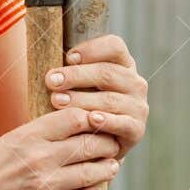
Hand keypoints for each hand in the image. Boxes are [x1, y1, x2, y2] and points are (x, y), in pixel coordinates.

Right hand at [0, 106, 122, 189]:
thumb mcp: (13, 138)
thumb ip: (43, 130)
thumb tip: (79, 122)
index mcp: (29, 134)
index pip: (75, 118)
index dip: (93, 117)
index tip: (100, 120)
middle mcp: (39, 157)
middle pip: (89, 144)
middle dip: (107, 143)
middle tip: (113, 144)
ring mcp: (44, 184)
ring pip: (91, 172)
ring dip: (107, 168)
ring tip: (112, 165)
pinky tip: (97, 189)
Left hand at [45, 32, 148, 160]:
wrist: (95, 144)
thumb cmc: (81, 104)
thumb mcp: (79, 83)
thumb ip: (72, 69)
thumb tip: (51, 65)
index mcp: (123, 64)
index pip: (114, 46)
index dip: (91, 50)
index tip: (68, 57)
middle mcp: (135, 83)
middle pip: (107, 73)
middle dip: (76, 76)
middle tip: (51, 81)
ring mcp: (138, 107)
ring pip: (110, 99)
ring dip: (82, 99)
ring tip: (57, 101)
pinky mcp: (136, 130)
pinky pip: (123, 124)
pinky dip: (106, 121)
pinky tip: (90, 120)